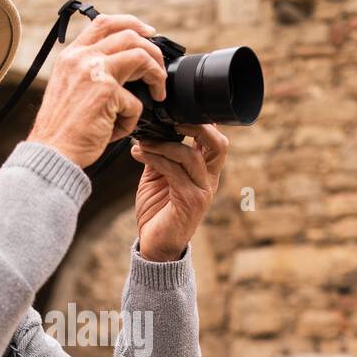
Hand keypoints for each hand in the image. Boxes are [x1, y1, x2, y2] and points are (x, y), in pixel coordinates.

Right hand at [26, 13, 167, 168]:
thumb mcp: (72, 90)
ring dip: (156, 74)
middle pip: (129, 35)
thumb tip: (129, 71)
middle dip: (153, 51)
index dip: (132, 23)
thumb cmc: (64, 130)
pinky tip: (120, 128)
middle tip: (160, 70)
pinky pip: (136, 101)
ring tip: (158, 93)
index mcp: (71, 56)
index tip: (149, 34)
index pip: (104, 23)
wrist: (52, 153)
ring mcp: (94, 71)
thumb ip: (93, 74)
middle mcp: (81, 58)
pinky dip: (133, 118)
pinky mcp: (106, 92)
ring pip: (140, 56)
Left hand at [130, 123, 228, 260]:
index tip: (173, 110)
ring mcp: (203, 191)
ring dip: (162, 144)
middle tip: (168, 119)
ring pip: (190, 155)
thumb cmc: (157, 211)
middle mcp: (210, 179)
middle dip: (195, 125)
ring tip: (141, 141)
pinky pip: (174, 171)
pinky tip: (138, 153)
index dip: (201, 120)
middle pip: (218, 143)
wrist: (155, 246)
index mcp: (206, 170)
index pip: (215, 138)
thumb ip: (162, 153)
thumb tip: (153, 127)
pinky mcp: (190, 201)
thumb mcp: (158, 176)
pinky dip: (155, 158)